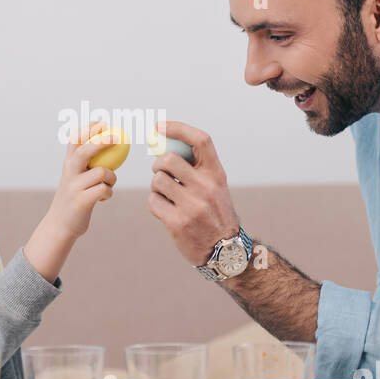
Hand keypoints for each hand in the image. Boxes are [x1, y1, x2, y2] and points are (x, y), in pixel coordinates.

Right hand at [44, 122, 116, 238]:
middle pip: (85, 151)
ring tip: (108, 185)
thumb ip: (87, 164)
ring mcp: (74, 187)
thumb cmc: (74, 198)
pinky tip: (104, 197)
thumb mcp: (75, 178)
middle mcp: (69, 172)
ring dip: (112, 178)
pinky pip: (104, 190)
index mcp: (68, 164)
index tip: (102, 122)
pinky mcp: (81, 201)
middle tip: (116, 137)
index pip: (75, 140)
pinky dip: (108, 192)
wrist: (60, 225)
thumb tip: (109, 145)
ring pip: (102, 172)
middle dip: (101, 141)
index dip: (88, 129)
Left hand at [146, 120, 240, 265]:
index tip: (160, 127)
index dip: (178, 128)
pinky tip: (166, 211)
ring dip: (156, 187)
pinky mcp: (178, 223)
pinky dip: (155, 204)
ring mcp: (192, 206)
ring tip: (166, 196)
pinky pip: (153, 202)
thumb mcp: (216, 187)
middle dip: (158, 165)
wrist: (226, 251)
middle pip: (169, 160)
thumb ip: (197, 169)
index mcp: (216, 174)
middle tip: (161, 173)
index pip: (200, 140)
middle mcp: (206, 187)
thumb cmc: (216, 214)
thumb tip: (165, 147)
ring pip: (157, 181)